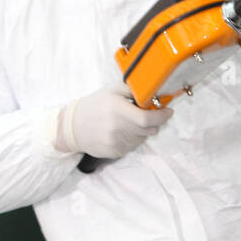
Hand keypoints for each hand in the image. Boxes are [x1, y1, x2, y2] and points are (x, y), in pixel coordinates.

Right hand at [51, 84, 172, 159]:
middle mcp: (116, 128)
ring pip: (143, 138)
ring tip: (130, 122)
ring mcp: (115, 142)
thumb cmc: (94, 105)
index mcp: (117, 110)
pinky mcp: (114, 152)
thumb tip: (154, 88)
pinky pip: (133, 146)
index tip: (168, 111)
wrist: (72, 126)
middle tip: (149, 114)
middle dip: (154, 121)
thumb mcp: (112, 90)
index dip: (162, 116)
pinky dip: (134, 138)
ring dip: (143, 130)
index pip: (147, 118)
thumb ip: (133, 88)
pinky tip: (122, 131)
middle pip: (148, 129)